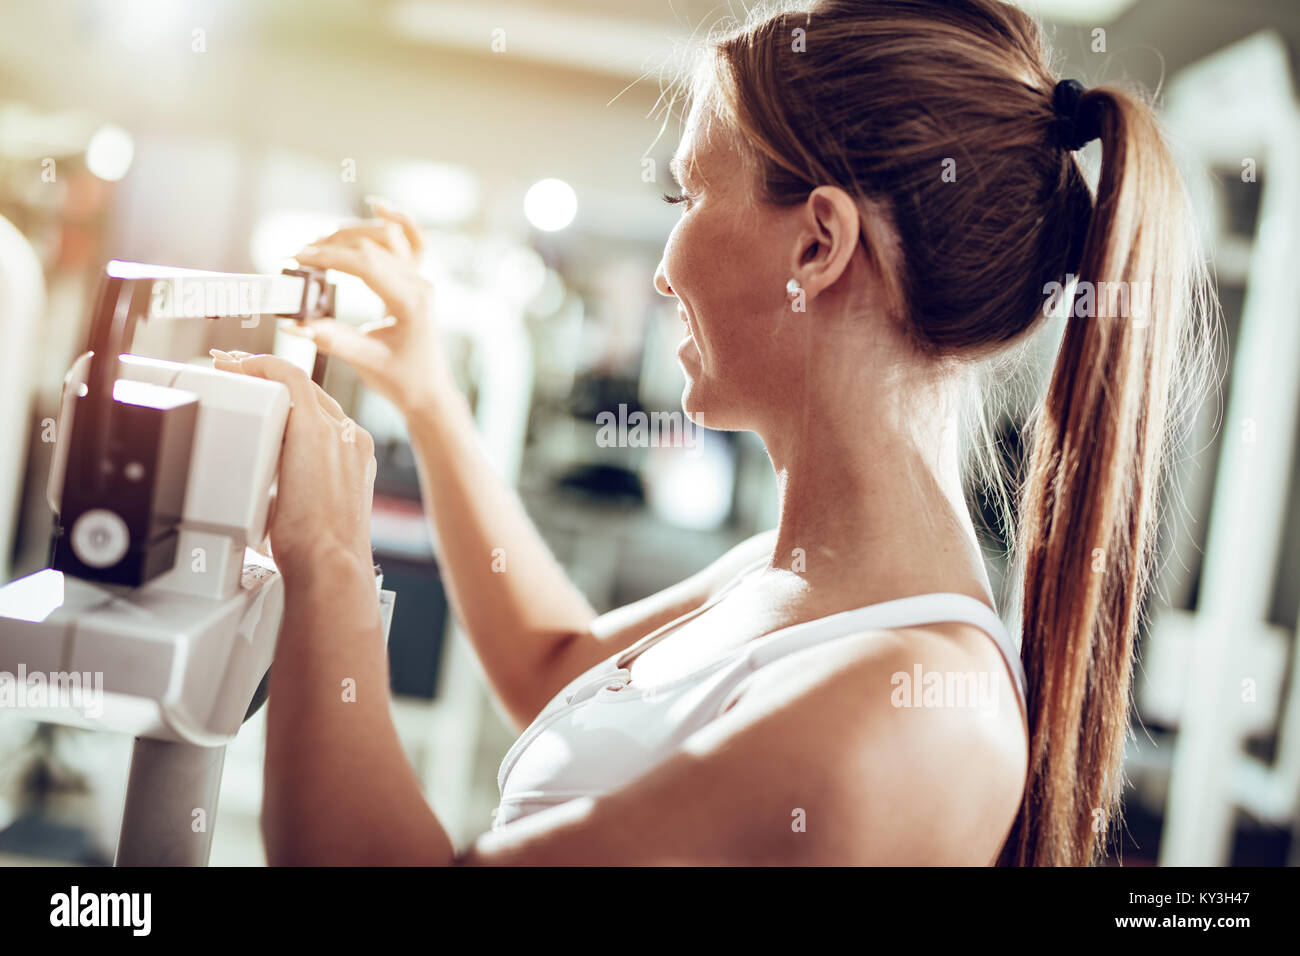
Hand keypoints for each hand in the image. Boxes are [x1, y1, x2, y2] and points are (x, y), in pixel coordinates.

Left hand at [210, 350, 375, 580]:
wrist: (331, 562)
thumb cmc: (319, 553)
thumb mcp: (314, 514)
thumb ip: (301, 493)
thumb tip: (272, 498)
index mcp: (355, 458)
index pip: (322, 417)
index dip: (288, 402)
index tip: (265, 398)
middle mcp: (352, 438)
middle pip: (311, 396)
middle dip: (273, 380)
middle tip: (237, 373)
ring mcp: (337, 431)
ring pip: (300, 385)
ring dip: (263, 372)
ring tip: (231, 367)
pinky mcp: (313, 428)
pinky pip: (289, 377)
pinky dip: (263, 365)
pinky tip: (239, 364)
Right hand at [283, 197, 453, 412]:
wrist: (429, 392)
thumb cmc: (403, 380)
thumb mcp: (365, 362)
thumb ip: (331, 340)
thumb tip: (294, 325)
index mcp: (411, 302)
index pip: (366, 265)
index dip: (329, 257)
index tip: (299, 258)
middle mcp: (419, 285)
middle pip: (373, 246)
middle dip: (333, 244)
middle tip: (301, 256)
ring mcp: (421, 280)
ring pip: (387, 238)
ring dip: (352, 234)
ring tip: (320, 244)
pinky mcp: (416, 282)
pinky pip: (414, 242)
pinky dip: (399, 221)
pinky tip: (378, 206)